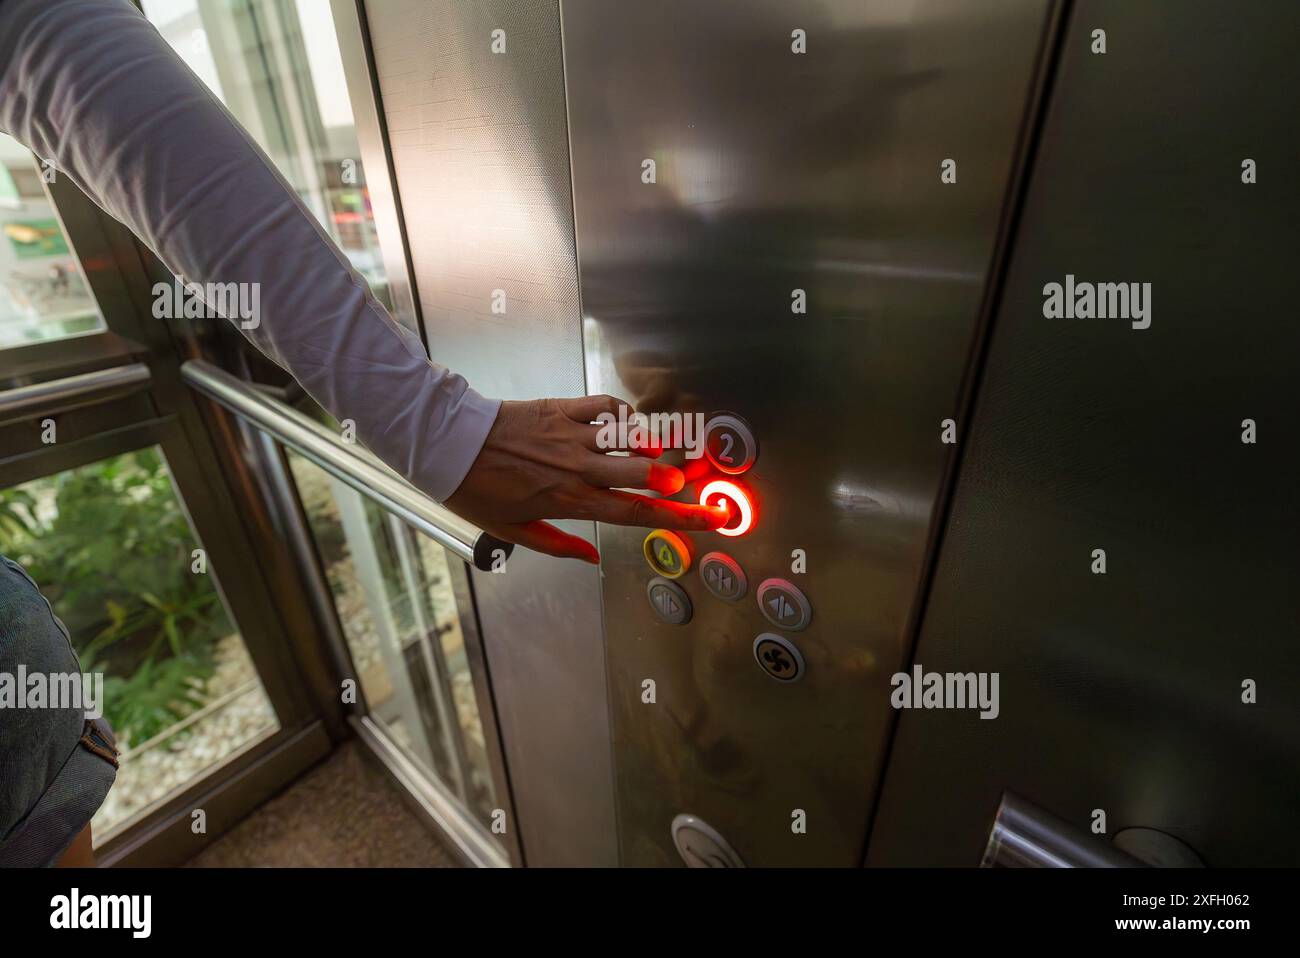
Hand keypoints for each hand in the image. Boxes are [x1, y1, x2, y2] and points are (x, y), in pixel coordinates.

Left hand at [444, 395, 727, 561]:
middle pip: (642, 474)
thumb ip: (558, 544)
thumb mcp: (513, 531)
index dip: (679, 517)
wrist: (449, 445)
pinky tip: (626, 423)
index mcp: (570, 502)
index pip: (636, 513)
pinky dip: (623, 413)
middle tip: (684, 482)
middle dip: (672, 479)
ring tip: (657, 451)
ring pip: (628, 439)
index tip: (708, 519)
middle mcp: (578, 469)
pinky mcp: (561, 410)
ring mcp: (571, 436)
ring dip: (650, 445)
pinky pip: (605, 407)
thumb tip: (591, 556)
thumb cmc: (477, 490)